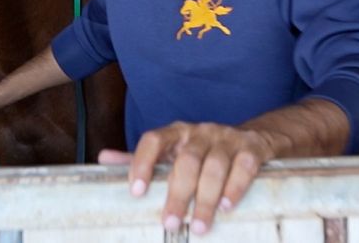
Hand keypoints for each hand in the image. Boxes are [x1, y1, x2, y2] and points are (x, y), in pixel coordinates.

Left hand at [98, 122, 274, 235]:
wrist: (255, 138)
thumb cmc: (204, 152)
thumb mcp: (173, 153)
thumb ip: (141, 159)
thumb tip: (103, 159)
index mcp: (177, 133)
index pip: (154, 140)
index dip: (143, 163)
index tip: (136, 192)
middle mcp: (200, 132)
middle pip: (186, 160)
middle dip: (178, 194)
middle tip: (170, 223)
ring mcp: (227, 139)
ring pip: (214, 165)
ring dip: (206, 199)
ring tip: (199, 226)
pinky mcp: (252, 148)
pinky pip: (244, 166)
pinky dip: (235, 188)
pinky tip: (226, 207)